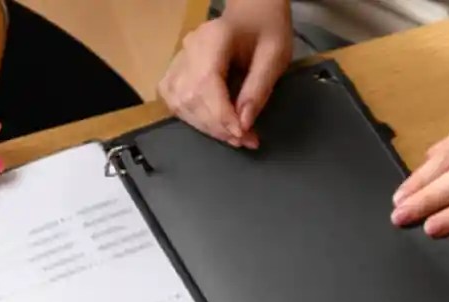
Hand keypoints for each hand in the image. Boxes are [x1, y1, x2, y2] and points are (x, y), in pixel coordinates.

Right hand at [159, 0, 292, 148]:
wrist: (252, 13)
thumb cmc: (266, 30)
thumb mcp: (275, 56)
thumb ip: (258, 89)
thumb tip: (244, 123)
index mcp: (213, 38)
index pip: (206, 82)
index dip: (221, 114)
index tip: (242, 134)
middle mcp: (189, 48)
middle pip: (190, 97)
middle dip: (216, 126)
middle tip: (244, 140)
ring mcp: (178, 58)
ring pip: (178, 103)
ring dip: (204, 126)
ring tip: (232, 136)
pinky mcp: (175, 70)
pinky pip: (173, 100)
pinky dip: (191, 118)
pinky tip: (212, 126)